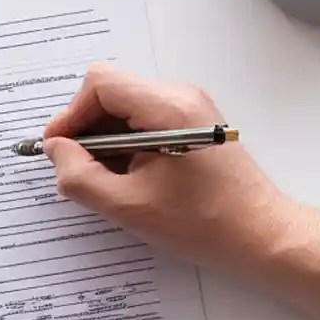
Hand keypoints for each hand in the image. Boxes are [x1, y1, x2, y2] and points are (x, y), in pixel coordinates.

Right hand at [43, 64, 286, 272]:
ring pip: (127, 107)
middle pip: (112, 92)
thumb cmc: (203, 224)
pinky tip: (128, 177)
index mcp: (167, 108)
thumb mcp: (128, 206)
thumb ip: (80, 176)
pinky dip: (126, 143)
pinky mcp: (194, 123)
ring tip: (104, 179)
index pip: (100, 83)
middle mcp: (180, 96)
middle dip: (86, 129)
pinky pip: (145, 119)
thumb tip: (56, 151)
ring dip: (106, 139)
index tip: (58, 150)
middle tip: (76, 170)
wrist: (263, 235)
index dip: (70, 115)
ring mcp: (190, 107)